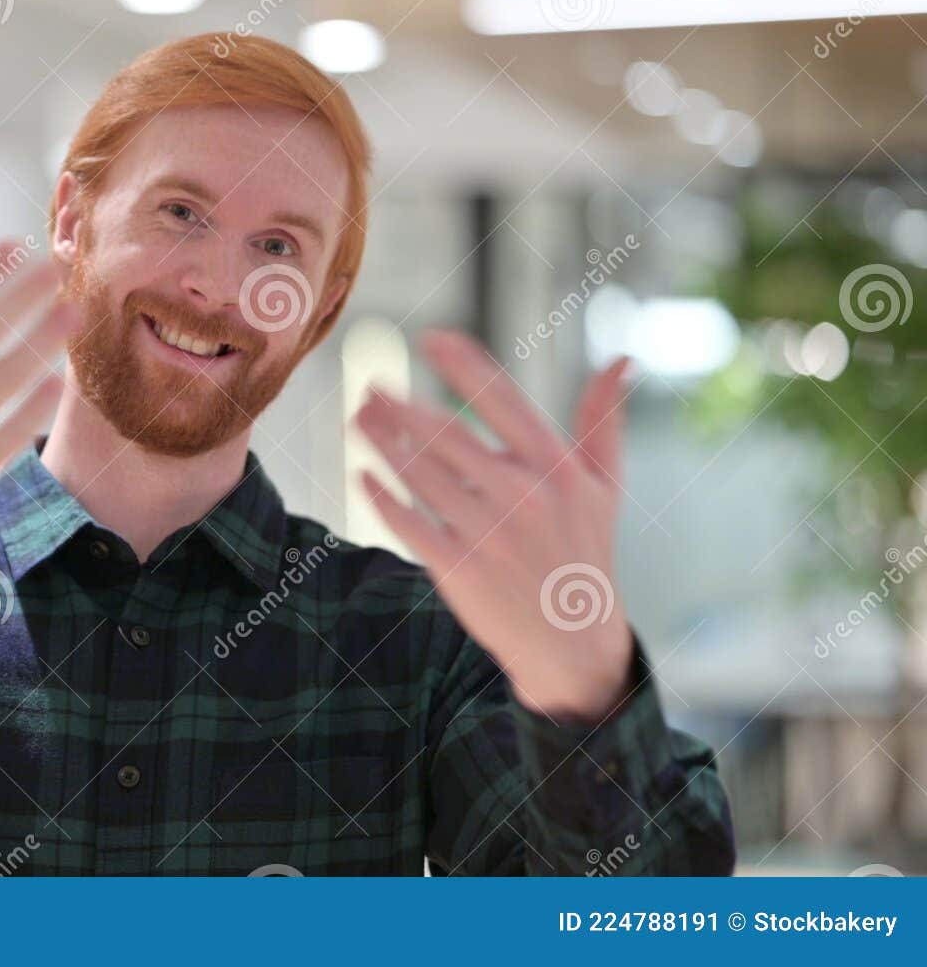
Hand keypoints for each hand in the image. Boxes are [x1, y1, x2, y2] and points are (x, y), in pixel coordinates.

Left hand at [353, 329, 635, 723]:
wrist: (573, 641)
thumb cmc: (584, 551)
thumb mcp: (605, 486)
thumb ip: (603, 421)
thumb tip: (622, 360)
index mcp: (557, 468)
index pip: (504, 401)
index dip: (464, 365)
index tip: (431, 337)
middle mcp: (523, 495)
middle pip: (449, 435)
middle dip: (402, 405)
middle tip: (368, 383)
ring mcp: (489, 534)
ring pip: (422, 475)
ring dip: (383, 443)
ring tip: (357, 418)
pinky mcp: (460, 570)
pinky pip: (410, 524)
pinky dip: (383, 498)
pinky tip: (363, 475)